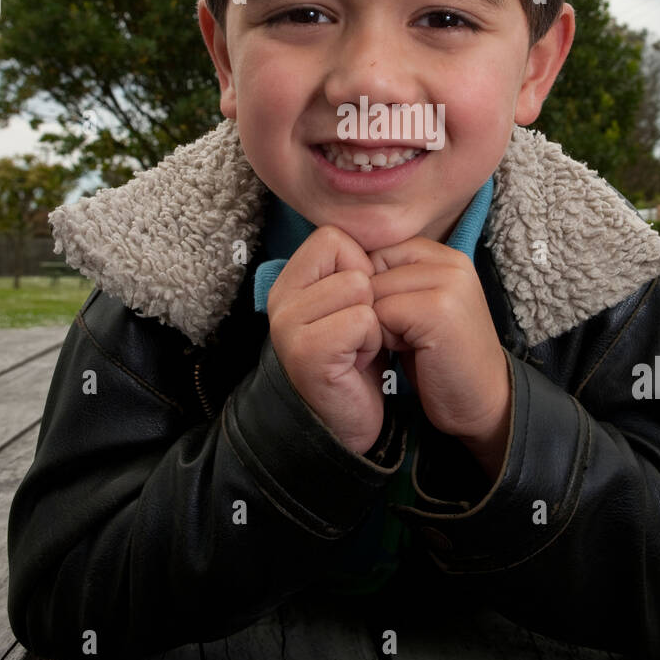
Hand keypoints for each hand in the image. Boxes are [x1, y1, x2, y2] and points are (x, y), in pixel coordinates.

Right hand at [266, 226, 387, 455]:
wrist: (347, 423)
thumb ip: (352, 269)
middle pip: (352, 264)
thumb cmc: (355, 360)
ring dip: (373, 324)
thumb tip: (378, 236)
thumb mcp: (350, 305)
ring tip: (357, 349)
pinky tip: (357, 364)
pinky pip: (361, 320)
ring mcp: (289, 324)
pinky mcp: (307, 351)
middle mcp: (281, 298)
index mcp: (290, 282)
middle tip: (357, 336)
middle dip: (370, 300)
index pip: (333, 238)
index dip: (360, 267)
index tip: (357, 307)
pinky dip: (371, 343)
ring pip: (359, 289)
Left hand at [367, 237, 511, 481]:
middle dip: (372, 306)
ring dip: (377, 324)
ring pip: (373, 290)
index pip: (377, 251)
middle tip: (400, 337)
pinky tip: (409, 353)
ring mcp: (448, 283)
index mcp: (445, 256)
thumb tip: (342, 268)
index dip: (370, 289)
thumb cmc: (441, 360)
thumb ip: (393, 281)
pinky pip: (382, 313)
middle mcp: (450, 261)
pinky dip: (385, 339)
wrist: (483, 403)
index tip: (391, 320)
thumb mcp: (417, 309)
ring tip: (406, 344)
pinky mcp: (440, 309)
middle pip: (371, 268)